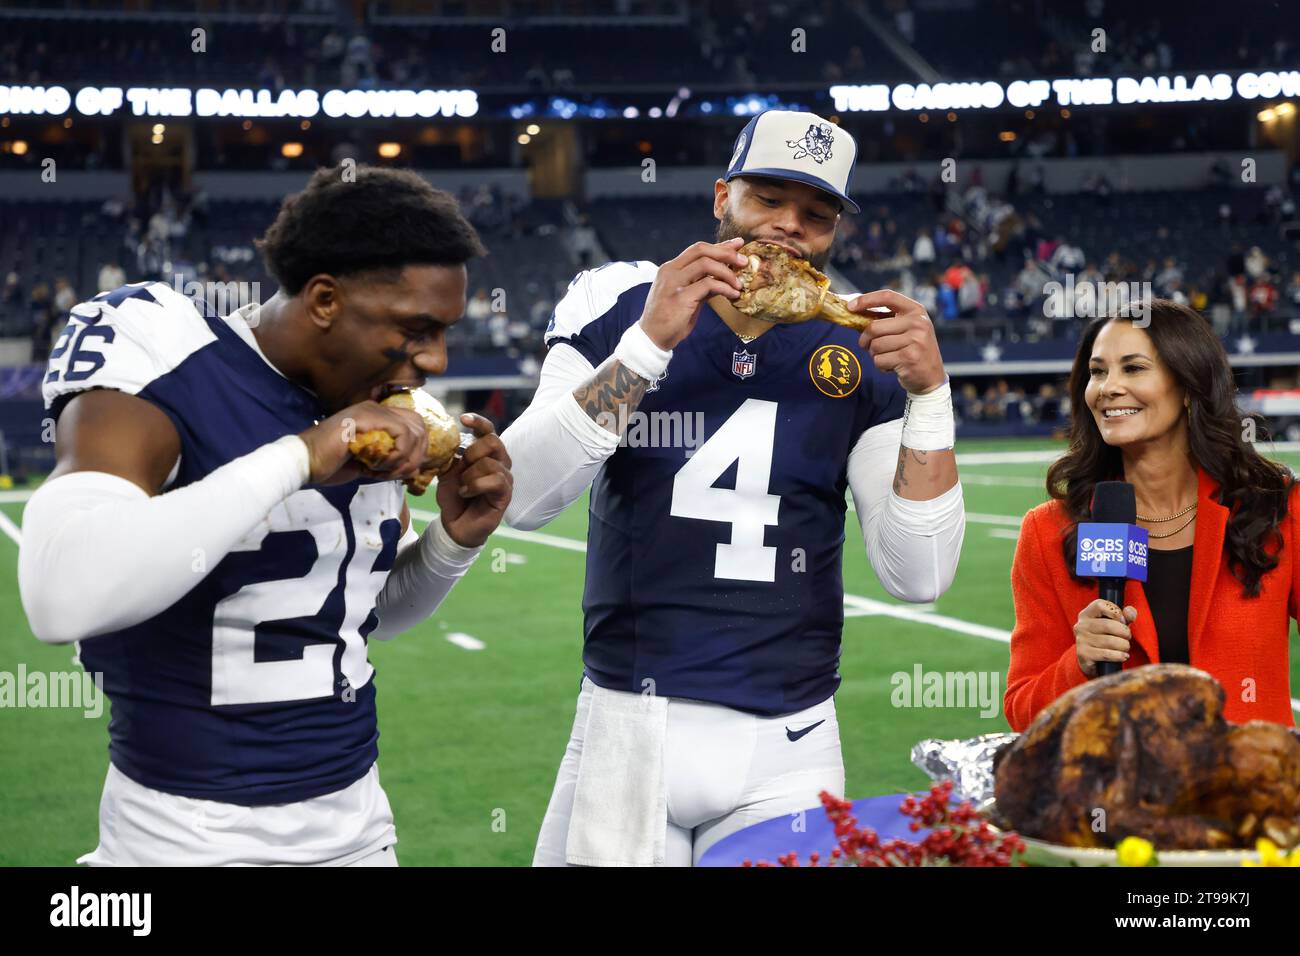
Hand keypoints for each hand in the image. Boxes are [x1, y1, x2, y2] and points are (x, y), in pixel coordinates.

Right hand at [298, 401, 427, 484]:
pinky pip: (402, 435)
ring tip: (382, 472)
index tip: (402, 471)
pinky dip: (396, 456)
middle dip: (415, 455)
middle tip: (397, 473)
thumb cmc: (331, 464)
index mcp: (377, 416)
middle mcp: (377, 408)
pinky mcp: (367, 418)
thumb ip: (392, 462)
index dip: (416, 450)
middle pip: (419, 426)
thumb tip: (416, 468)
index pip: (414, 425)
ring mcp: (372, 410)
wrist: (305, 462)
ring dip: (404, 459)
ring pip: (413, 432)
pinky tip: (377, 466)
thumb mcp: (370, 464)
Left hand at [435, 413, 511, 547]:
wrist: (454, 524)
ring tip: (462, 487)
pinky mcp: (505, 494)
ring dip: (470, 475)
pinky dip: (475, 485)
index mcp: (486, 454)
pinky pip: (496, 480)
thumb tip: (449, 438)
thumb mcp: (448, 471)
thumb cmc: (454, 497)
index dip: (479, 422)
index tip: (463, 419)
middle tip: (462, 467)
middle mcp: (500, 463)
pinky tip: (466, 493)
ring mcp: (505, 479)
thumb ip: (452, 454)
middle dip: (472, 451)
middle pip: (493, 441)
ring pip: (491, 463)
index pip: (489, 431)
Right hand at [639, 237, 746, 349]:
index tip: (738, 244)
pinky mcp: (681, 297)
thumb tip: (724, 276)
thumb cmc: (669, 319)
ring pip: (706, 264)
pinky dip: (724, 287)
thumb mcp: (686, 296)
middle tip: (744, 261)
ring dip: (727, 272)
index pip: (697, 249)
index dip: (719, 245)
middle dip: (726, 253)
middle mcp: (670, 271)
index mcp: (670, 268)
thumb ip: (701, 284)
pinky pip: (708, 284)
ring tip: (739, 284)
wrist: (652, 338)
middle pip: (701, 250)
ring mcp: (674, 283)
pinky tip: (733, 294)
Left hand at [850, 290, 945, 394]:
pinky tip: (892, 366)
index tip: (850, 306)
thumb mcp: (908, 328)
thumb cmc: (913, 350)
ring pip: (875, 345)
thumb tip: (855, 312)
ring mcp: (915, 341)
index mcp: (916, 310)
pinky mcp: (909, 358)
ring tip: (887, 357)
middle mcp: (918, 323)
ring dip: (874, 354)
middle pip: (874, 327)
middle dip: (865, 339)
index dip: (866, 299)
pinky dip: (880, 366)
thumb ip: (888, 320)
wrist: (931, 377)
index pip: (888, 296)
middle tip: (866, 345)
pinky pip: (879, 360)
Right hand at [1074, 599, 1136, 677]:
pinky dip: (1119, 656)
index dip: (1116, 612)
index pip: (1100, 605)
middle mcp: (1081, 626)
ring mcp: (1081, 640)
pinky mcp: (1084, 654)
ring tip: (1124, 648)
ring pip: (1111, 641)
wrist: (1090, 661)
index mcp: (1086, 615)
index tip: (1122, 621)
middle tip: (1127, 638)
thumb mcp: (1114, 625)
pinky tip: (1123, 656)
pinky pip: (1107, 654)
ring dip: (1124, 646)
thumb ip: (1125, 616)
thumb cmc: (1104, 638)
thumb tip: (1130, 612)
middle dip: (1125, 633)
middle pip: (1109, 625)